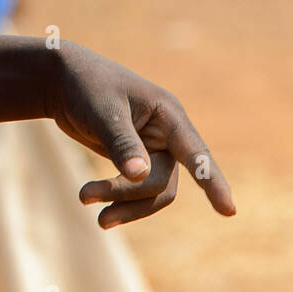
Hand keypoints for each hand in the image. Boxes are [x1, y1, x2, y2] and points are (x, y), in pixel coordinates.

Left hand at [50, 41, 234, 225]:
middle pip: (163, 180)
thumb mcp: (103, 111)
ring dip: (123, 203)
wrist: (64, 80)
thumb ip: (122, 143)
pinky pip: (139, 191)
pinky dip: (119, 200)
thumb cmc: (87, 86)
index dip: (212, 181)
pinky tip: (96, 206)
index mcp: (168, 114)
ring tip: (84, 200)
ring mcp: (154, 148)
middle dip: (127, 193)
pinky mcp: (139, 160)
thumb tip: (139, 176)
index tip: (229, 210)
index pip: (195, 152)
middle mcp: (168, 133)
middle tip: (84, 195)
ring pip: (153, 191)